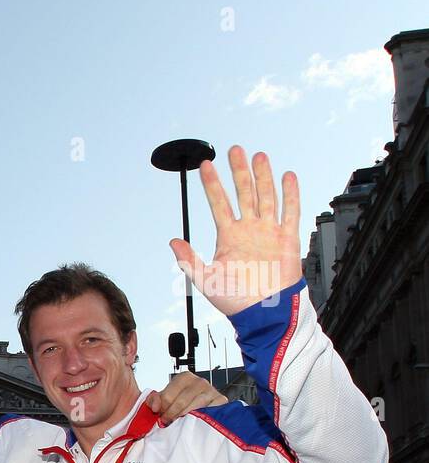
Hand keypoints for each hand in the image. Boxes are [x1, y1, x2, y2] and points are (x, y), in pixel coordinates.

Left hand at [146, 371, 226, 423]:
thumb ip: (155, 400)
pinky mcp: (221, 402)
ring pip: (194, 409)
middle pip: (180, 402)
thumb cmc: (184, 402)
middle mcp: (199, 382)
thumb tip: (155, 406)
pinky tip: (194, 424)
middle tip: (166, 422)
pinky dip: (200, 421)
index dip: (162, 408)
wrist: (206, 408)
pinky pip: (208, 414)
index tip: (159, 415)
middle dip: (171, 415)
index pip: (167, 396)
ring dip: (184, 419)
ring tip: (178, 424)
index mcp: (184, 378)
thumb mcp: (166, 399)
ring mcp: (212, 391)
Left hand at [172, 145, 302, 316]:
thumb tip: (172, 240)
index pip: (219, 203)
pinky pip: (290, 211)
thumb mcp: (205, 279)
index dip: (212, 184)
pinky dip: (290, 194)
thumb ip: (188, 259)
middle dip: (239, 171)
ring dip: (263, 176)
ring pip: (266, 196)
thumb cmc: (235, 300)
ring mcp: (268, 232)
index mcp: (229, 237)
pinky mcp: (287, 239)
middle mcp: (249, 230)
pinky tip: (287, 175)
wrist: (264, 313)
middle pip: (244, 193)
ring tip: (259, 155)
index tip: (205, 165)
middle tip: (233, 149)